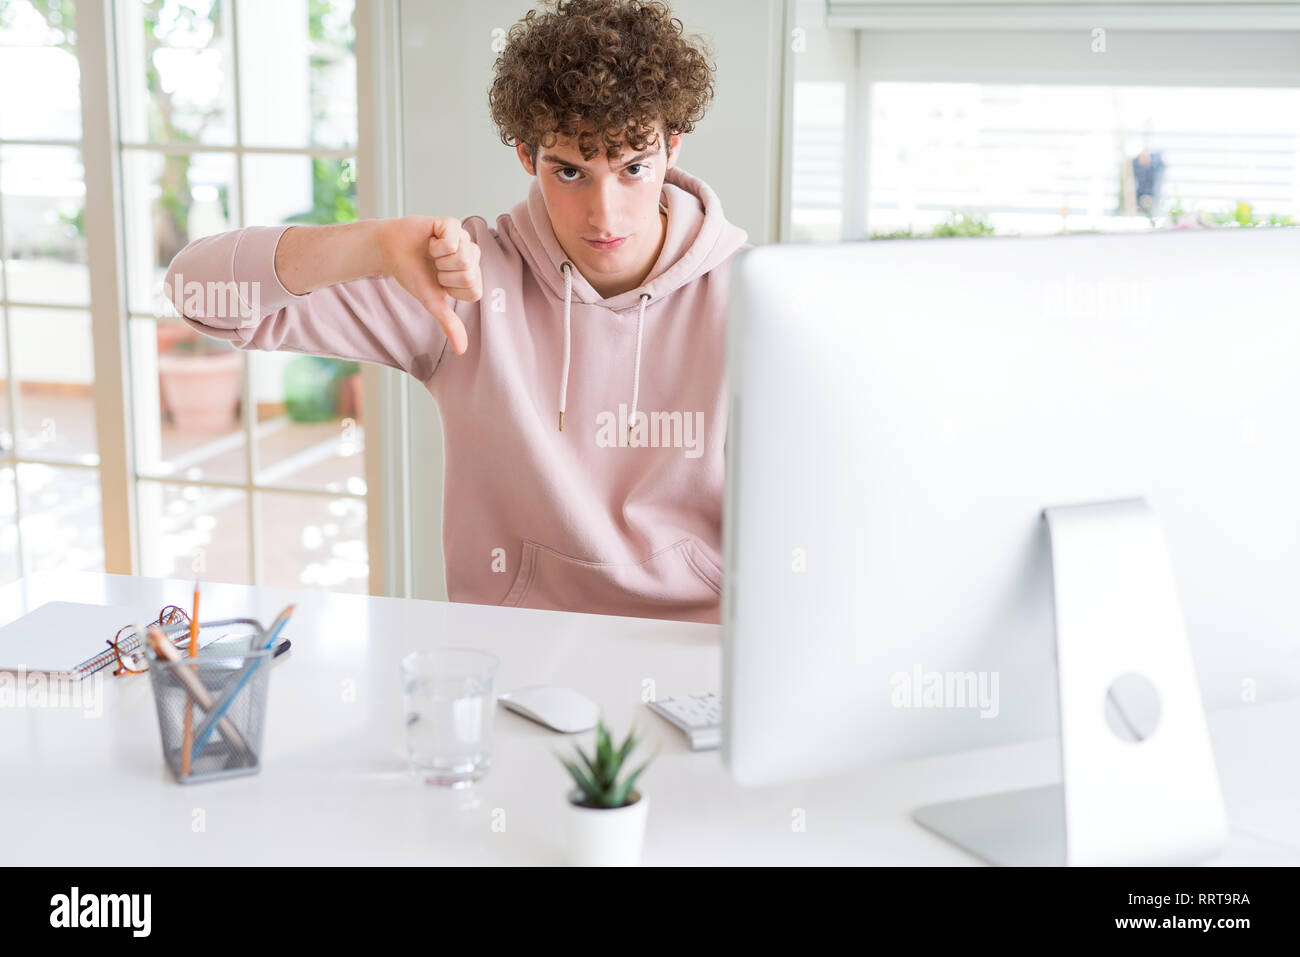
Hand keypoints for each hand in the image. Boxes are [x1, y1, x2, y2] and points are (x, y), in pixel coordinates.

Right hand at [381, 216, 481, 354]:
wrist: (389, 251)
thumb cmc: (412, 274)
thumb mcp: (432, 302)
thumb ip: (449, 323)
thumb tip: (462, 350)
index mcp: (471, 274)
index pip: (474, 291)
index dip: (452, 290)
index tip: (439, 282)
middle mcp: (471, 255)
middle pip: (469, 275)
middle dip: (444, 275)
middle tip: (434, 266)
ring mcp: (463, 238)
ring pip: (463, 258)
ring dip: (439, 260)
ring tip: (431, 254)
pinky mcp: (451, 224)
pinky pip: (453, 241)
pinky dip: (436, 246)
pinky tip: (429, 241)